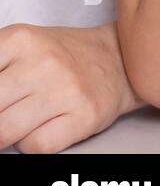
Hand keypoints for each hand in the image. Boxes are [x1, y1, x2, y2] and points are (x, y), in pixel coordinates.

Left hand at [0, 22, 143, 152]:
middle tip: (5, 110)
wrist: (121, 59)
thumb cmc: (60, 56)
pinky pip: (35, 147)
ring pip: (3, 133)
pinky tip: (42, 126)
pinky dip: (31, 143)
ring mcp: (65, 90)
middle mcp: (43, 62)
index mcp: (20, 39)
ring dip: (6, 133)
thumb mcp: (19, 45)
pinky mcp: (83, 116)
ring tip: (20, 118)